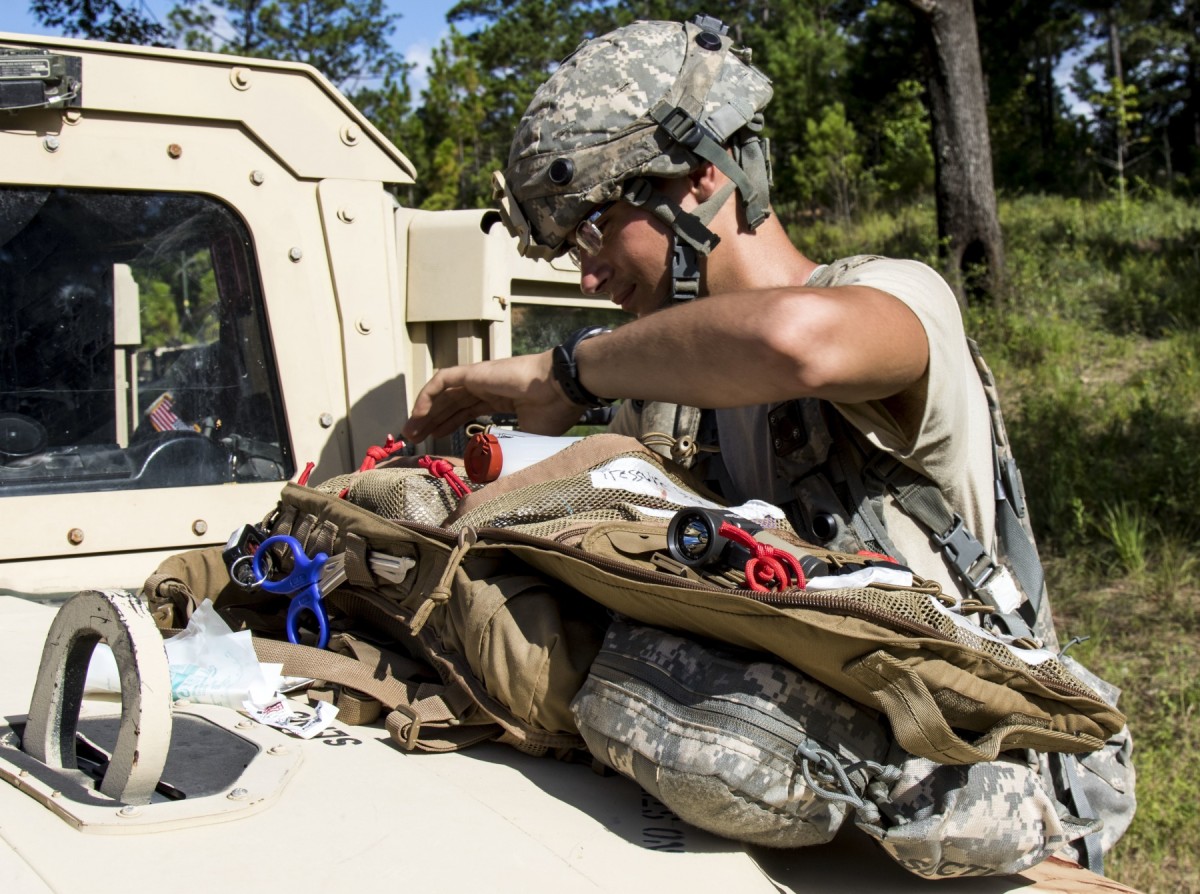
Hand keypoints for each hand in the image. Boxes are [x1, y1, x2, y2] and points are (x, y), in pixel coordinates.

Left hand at [402, 351, 583, 442]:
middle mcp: (487, 387)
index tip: (435, 439)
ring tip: (410, 432)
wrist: (561, 389)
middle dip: (431, 421)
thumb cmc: (554, 413)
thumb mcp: (528, 441)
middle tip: (415, 439)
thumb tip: (499, 477)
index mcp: (501, 399)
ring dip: (424, 412)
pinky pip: (441, 381)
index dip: (449, 424)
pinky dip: (427, 396)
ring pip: (443, 393)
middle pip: (451, 403)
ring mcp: (479, 378)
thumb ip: (509, 452)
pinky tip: (418, 415)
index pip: (467, 410)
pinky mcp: (474, 373)